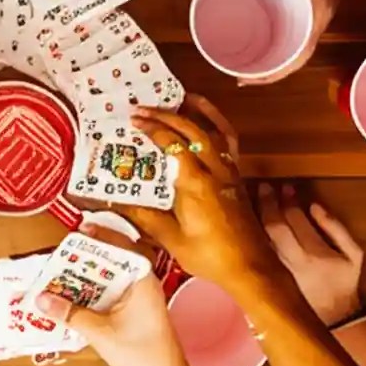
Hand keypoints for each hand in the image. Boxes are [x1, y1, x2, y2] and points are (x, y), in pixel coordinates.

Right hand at [35, 226, 189, 365]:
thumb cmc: (143, 354)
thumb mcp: (100, 332)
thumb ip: (71, 314)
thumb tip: (44, 299)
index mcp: (142, 279)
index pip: (121, 246)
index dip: (100, 235)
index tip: (79, 230)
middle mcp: (143, 282)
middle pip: (113, 259)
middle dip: (88, 257)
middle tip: (64, 253)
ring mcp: (140, 295)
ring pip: (111, 276)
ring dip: (89, 275)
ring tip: (64, 272)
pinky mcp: (136, 307)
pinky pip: (112, 290)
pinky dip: (95, 290)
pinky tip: (76, 295)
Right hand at [121, 102, 280, 287]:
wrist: (251, 268)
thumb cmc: (211, 257)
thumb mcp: (171, 239)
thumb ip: (144, 216)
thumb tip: (115, 203)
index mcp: (195, 184)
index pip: (173, 145)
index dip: (153, 129)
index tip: (135, 121)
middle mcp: (215, 171)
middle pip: (192, 130)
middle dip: (166, 116)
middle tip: (143, 109)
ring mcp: (229, 172)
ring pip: (215, 130)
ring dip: (196, 112)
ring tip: (181, 97)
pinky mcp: (237, 177)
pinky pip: (229, 142)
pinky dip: (219, 125)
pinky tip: (209, 120)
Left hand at [243, 0, 363, 84]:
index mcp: (315, 10)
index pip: (296, 54)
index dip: (272, 72)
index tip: (246, 78)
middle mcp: (318, 22)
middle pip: (296, 61)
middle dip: (270, 75)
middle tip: (242, 77)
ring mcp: (320, 21)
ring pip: (299, 55)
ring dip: (277, 67)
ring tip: (251, 70)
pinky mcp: (318, 17)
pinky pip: (302, 43)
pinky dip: (286, 52)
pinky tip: (271, 52)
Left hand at [257, 183, 364, 326]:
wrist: (333, 317)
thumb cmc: (344, 281)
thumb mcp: (354, 255)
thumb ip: (336, 228)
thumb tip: (314, 206)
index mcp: (314, 254)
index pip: (295, 220)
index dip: (289, 201)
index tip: (286, 187)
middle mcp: (291, 262)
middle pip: (272, 227)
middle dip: (267, 204)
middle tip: (264, 187)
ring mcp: (276, 270)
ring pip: (260, 238)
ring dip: (256, 216)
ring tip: (253, 197)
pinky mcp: (267, 277)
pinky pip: (256, 251)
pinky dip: (251, 233)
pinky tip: (249, 219)